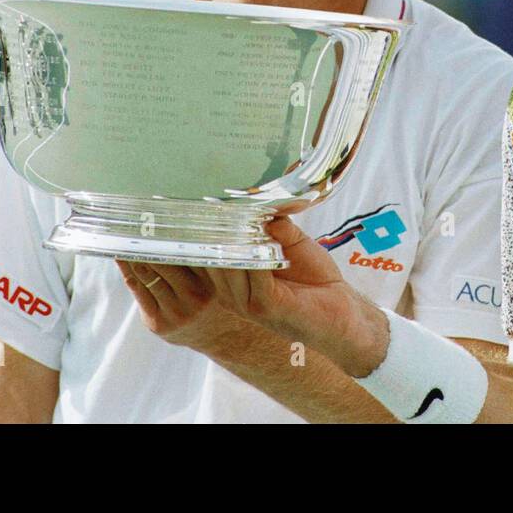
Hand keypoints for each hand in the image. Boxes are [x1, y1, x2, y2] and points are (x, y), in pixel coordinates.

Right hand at [118, 218, 388, 375]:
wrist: (343, 315)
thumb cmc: (313, 278)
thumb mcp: (289, 242)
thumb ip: (269, 222)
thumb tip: (251, 197)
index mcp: (230, 276)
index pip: (198, 253)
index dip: (184, 232)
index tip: (169, 204)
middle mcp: (230, 291)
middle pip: (201, 259)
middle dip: (193, 232)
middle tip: (180, 201)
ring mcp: (245, 300)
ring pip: (222, 264)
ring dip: (222, 236)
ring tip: (216, 208)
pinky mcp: (266, 305)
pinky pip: (250, 273)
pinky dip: (251, 251)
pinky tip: (252, 232)